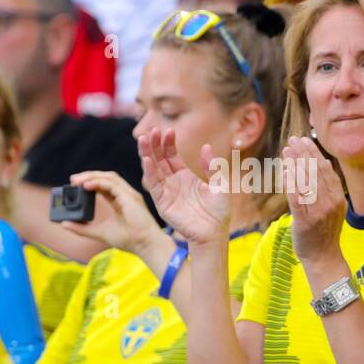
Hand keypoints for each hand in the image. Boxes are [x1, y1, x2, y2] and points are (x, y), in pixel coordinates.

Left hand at [63, 170, 161, 254]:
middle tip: (73, 179)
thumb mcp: (99, 232)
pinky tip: (86, 186)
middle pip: (106, 177)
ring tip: (77, 181)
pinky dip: (98, 183)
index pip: (104, 185)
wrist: (144, 245)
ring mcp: (129, 194)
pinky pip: (112, 184)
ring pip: (109, 177)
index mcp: (120, 201)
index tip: (75, 184)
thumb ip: (82, 228)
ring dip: (91, 176)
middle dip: (89, 175)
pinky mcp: (130, 197)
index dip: (90, 181)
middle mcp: (125, 194)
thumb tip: (64, 224)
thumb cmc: (128, 240)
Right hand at [138, 128, 229, 244]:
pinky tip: (147, 160)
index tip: (168, 130)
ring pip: (153, 170)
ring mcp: (166, 192)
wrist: (214, 233)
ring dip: (147, 154)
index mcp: (185, 176)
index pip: (171, 155)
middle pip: (159, 159)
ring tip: (144, 140)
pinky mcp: (162, 203)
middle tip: (152, 130)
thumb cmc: (218, 212)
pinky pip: (154, 186)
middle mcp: (173, 182)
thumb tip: (205, 146)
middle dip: (155, 145)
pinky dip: (149, 172)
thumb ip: (211, 166)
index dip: (168, 143)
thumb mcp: (219, 184)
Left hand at [281, 136, 344, 263]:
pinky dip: (290, 184)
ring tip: (286, 151)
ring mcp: (318, 212)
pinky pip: (297, 199)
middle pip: (315, 173)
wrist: (324, 258)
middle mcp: (330, 203)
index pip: (326, 170)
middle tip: (292, 140)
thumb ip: (329, 187)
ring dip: (295, 164)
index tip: (304, 140)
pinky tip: (284, 173)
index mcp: (338, 198)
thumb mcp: (334, 208)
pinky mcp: (305, 222)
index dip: (314, 153)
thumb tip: (325, 163)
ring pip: (306, 183)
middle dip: (303, 154)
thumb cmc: (325, 232)